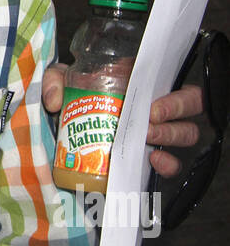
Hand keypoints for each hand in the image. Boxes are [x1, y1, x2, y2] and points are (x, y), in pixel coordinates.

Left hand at [43, 64, 202, 177]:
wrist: (65, 123)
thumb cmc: (73, 95)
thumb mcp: (63, 79)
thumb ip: (55, 81)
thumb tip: (55, 101)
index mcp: (147, 85)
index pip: (180, 90)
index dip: (177, 100)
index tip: (152, 108)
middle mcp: (158, 109)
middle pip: (189, 114)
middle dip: (173, 118)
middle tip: (148, 123)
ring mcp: (156, 134)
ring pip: (185, 135)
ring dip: (169, 137)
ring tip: (146, 140)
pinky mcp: (148, 158)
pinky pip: (170, 164)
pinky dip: (167, 165)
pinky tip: (153, 161)